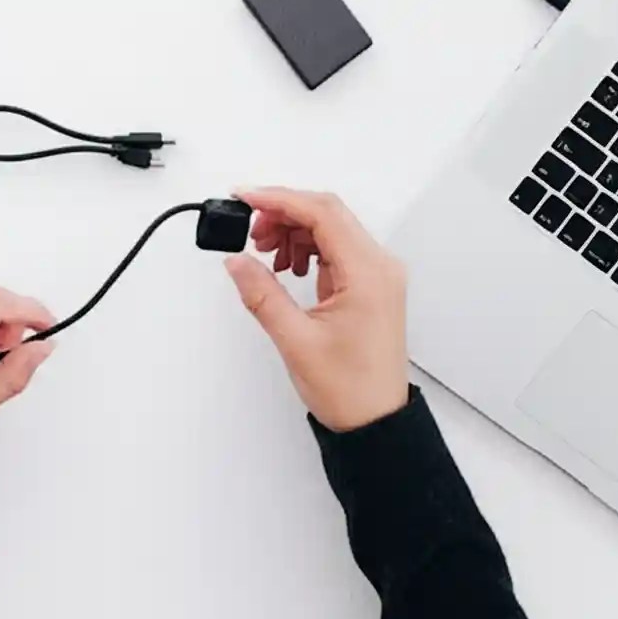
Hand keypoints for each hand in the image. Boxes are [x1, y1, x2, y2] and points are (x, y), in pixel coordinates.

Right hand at [224, 188, 408, 431]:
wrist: (374, 421)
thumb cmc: (349, 389)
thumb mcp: (295, 340)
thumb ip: (262, 294)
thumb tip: (237, 261)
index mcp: (368, 274)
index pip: (322, 213)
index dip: (279, 199)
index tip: (246, 198)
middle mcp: (380, 267)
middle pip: (328, 214)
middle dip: (284, 214)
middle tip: (250, 232)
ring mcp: (377, 275)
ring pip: (331, 229)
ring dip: (295, 232)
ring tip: (266, 256)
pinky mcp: (370, 286)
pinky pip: (337, 250)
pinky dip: (308, 249)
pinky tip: (287, 267)